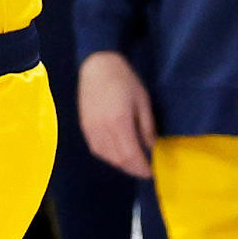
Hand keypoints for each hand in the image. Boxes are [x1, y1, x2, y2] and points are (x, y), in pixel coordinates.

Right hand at [78, 51, 156, 179]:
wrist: (97, 66)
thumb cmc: (124, 80)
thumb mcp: (142, 101)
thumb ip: (147, 127)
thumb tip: (152, 148)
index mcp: (119, 122)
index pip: (131, 155)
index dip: (142, 168)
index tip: (152, 173)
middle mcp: (103, 130)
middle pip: (119, 160)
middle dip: (133, 169)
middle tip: (146, 170)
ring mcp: (91, 130)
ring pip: (107, 157)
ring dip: (122, 164)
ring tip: (134, 162)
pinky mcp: (85, 127)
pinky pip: (97, 150)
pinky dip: (109, 157)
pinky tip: (118, 153)